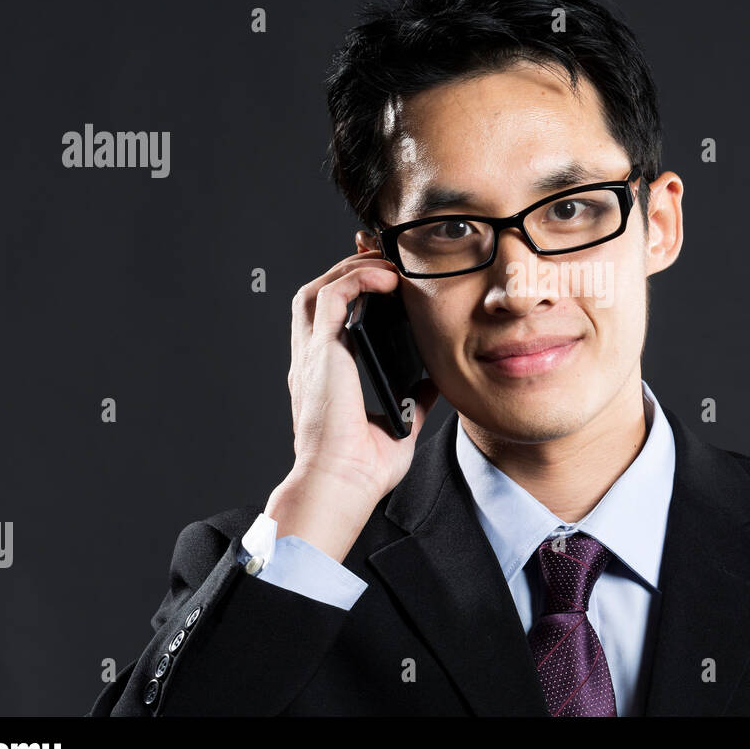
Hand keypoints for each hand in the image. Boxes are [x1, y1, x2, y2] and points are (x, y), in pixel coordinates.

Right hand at [265, 251, 439, 561]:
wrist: (341, 487)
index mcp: (327, 375)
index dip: (354, 291)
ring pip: (319, 288)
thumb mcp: (400, 423)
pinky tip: (386, 277)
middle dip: (350, 269)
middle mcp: (314, 360)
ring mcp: (313, 355)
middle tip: (387, 261)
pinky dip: (357, 278)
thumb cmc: (362, 469)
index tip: (387, 280)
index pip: (331, 318)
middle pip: (319, 294)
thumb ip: (413, 396)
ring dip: (352, 269)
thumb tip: (436, 378)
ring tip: (387, 264)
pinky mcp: (321, 353)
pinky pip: (334, 297)